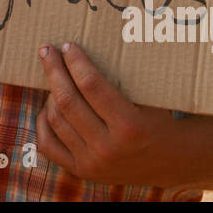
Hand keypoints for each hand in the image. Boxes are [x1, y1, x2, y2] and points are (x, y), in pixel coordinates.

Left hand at [35, 42, 183, 186]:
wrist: (169, 161)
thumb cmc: (158, 118)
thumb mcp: (150, 97)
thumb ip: (124, 75)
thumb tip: (94, 40)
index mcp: (129, 126)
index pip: (91, 85)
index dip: (75, 61)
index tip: (67, 45)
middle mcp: (108, 147)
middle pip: (67, 101)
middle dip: (53, 70)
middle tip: (46, 50)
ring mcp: (92, 162)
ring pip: (55, 119)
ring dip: (50, 92)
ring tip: (54, 76)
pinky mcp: (81, 172)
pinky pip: (48, 144)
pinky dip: (43, 122)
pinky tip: (48, 105)